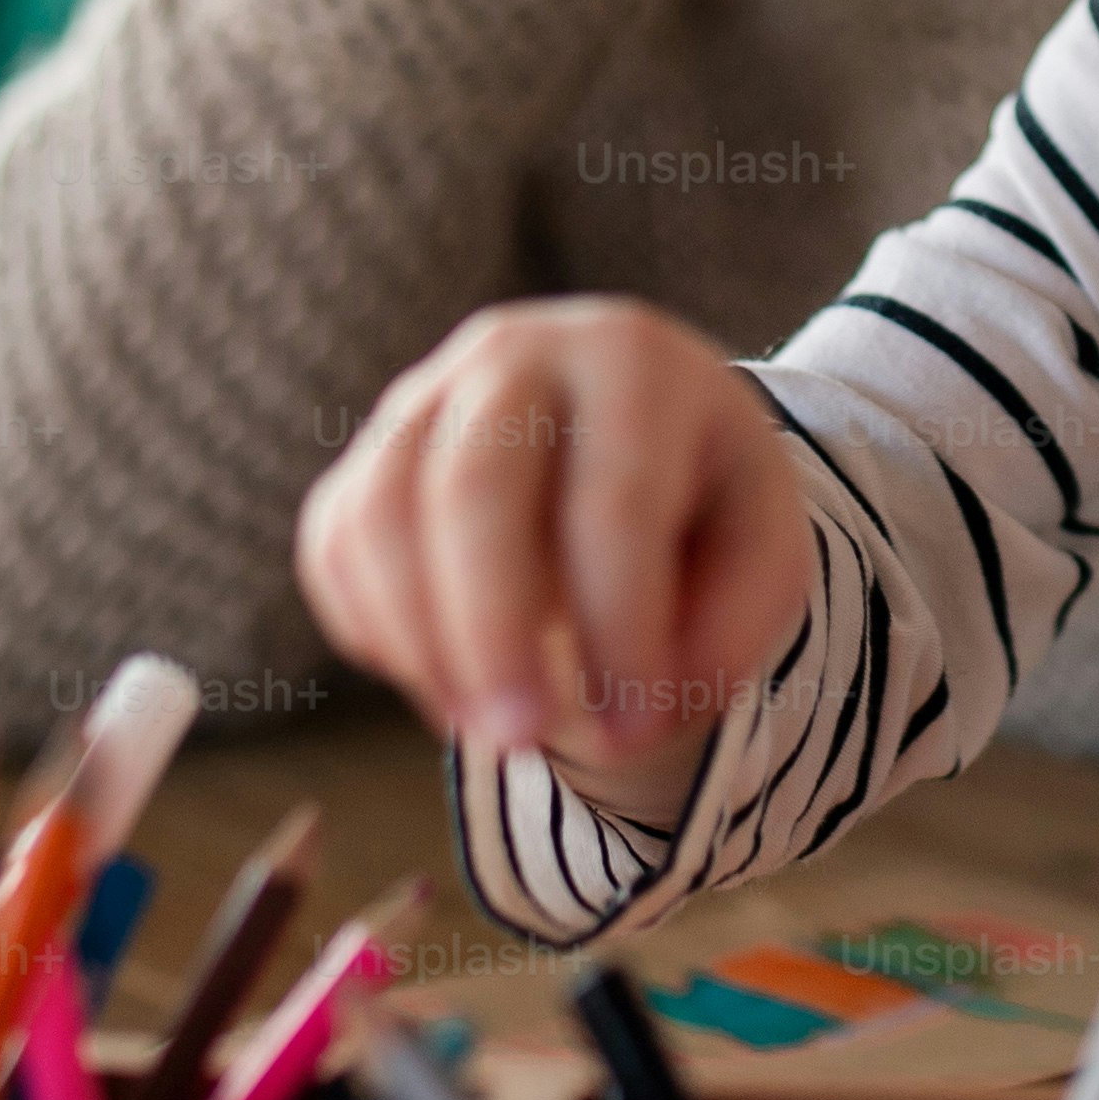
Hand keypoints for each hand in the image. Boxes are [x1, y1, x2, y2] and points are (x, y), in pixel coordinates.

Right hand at [294, 295, 809, 816]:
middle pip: (472, 486)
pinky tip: (449, 686)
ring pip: (379, 516)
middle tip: (521, 743)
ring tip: (487, 734)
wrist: (628, 435)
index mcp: (634, 362)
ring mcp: (421, 399)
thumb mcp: (762, 554)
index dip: (620, 629)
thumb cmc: (701, 503)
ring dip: (422, 645)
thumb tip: (632, 715)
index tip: (637, 730)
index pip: (614, 500)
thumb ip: (729, 631)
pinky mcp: (362, 457)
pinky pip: (336, 547)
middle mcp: (515, 356)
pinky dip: (377, 633)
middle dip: (491, 632)